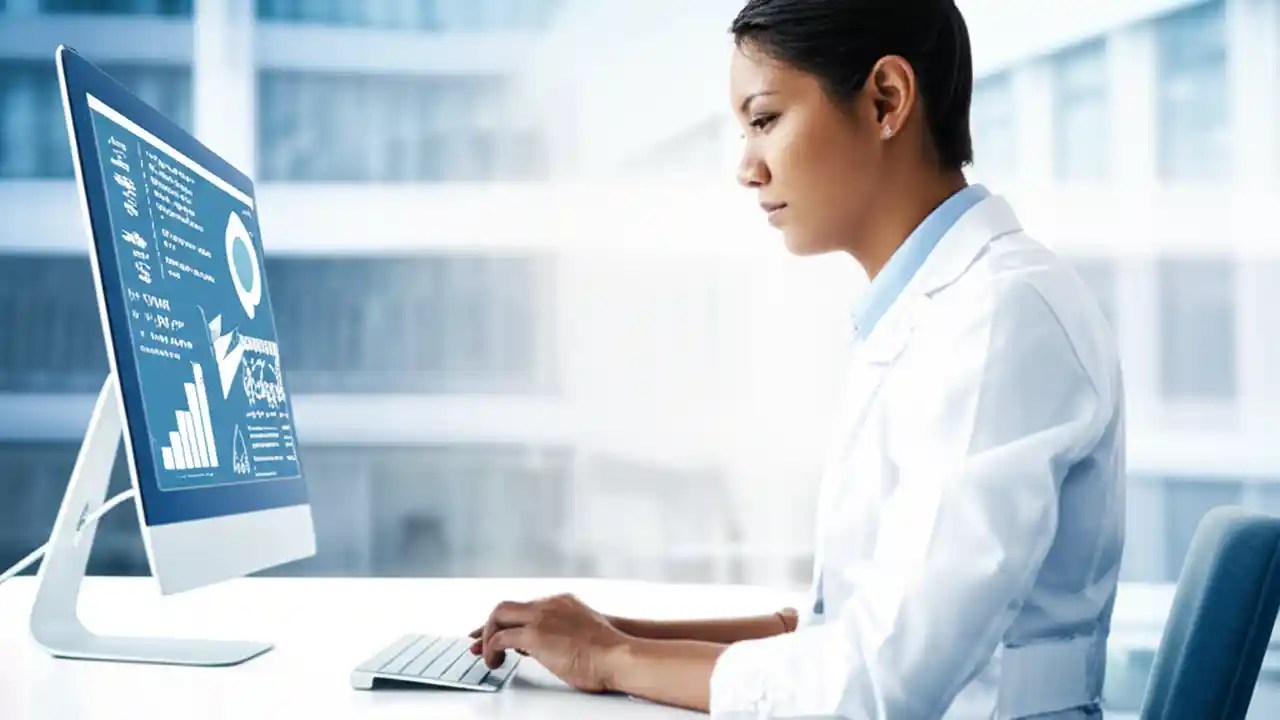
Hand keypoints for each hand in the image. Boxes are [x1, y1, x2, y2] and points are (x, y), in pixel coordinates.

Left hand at [468, 593, 629, 692]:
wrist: (619, 655)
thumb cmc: (608, 653)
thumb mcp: (581, 637)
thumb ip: (559, 636)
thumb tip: (539, 649)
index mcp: (562, 603)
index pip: (524, 607)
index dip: (506, 622)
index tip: (493, 633)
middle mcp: (549, 604)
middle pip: (506, 607)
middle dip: (488, 626)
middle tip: (476, 644)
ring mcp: (541, 617)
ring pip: (498, 616)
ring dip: (487, 637)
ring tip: (489, 658)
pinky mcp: (535, 634)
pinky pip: (500, 638)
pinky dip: (491, 650)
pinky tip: (495, 663)